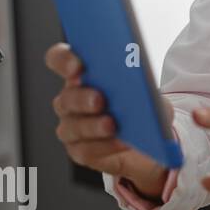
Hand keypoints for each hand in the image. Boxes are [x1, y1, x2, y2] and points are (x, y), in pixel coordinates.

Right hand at [45, 42, 167, 196]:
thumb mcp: (148, 91)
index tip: (79, 66)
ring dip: (93, 126)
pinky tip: (123, 142)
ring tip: (112, 125)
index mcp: (81, 75)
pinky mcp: (80, 150)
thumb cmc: (142, 105)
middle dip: (82, 98)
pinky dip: (106, 146)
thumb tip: (142, 89)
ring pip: (73, 127)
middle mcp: (70, 100)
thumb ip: (142, 85)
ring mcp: (72, 126)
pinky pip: (86, 150)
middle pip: (66, 98)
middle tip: (99, 99)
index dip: (64, 61)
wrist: (150, 138)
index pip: (59, 59)